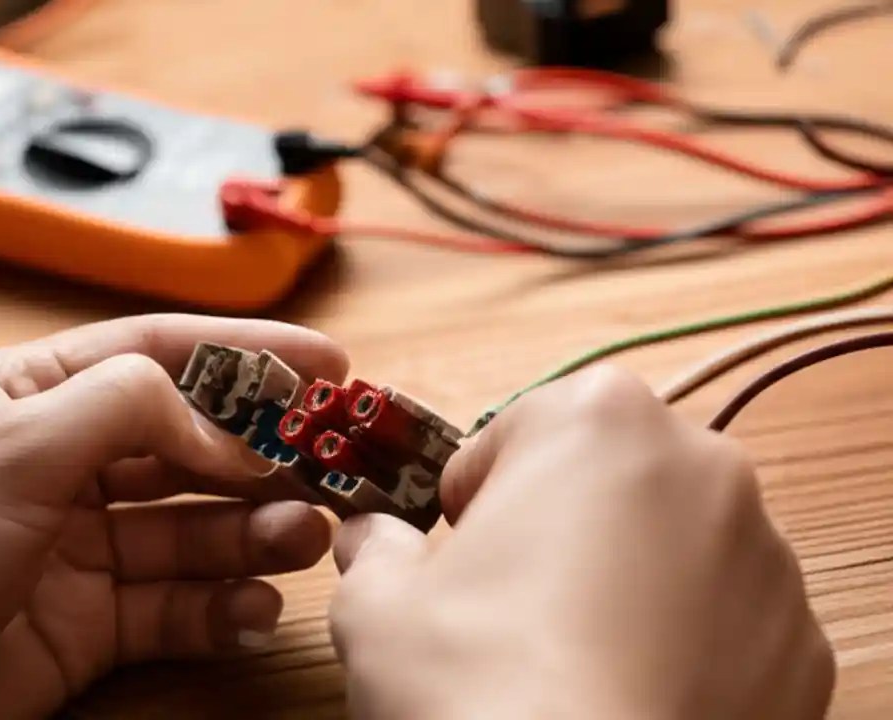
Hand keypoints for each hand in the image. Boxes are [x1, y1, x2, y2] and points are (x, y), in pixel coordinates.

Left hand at [0, 315, 345, 718]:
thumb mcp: (14, 445)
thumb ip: (128, 407)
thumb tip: (220, 427)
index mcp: (26, 394)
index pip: (156, 352)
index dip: (245, 355)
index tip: (326, 364)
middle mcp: (57, 463)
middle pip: (187, 446)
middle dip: (261, 457)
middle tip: (331, 470)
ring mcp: (77, 548)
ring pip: (192, 529)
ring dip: (254, 533)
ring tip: (302, 540)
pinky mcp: (88, 626)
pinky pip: (176, 606)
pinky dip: (222, 606)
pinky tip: (254, 609)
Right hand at [329, 367, 834, 719]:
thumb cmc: (476, 682)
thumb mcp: (378, 605)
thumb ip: (376, 549)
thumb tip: (374, 540)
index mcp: (596, 419)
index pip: (516, 431)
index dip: (475, 492)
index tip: (460, 548)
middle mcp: (702, 466)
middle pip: (603, 478)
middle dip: (557, 527)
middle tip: (508, 604)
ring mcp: (764, 558)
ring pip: (670, 547)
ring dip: (624, 582)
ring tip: (568, 659)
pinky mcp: (800, 645)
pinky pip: (723, 622)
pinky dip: (681, 645)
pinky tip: (627, 693)